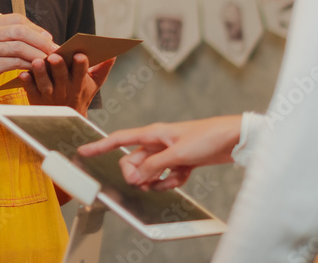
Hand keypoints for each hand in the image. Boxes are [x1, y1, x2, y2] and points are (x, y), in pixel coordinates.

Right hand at [0, 13, 57, 97]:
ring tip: (48, 61)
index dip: (37, 28)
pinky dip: (27, 65)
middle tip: (55, 50)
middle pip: (20, 31)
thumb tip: (44, 35)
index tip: (49, 39)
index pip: (18, 19)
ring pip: (19, 47)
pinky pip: (13, 63)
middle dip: (41, 41)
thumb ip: (11, 35)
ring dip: (37, 54)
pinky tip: (35, 69)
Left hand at [20, 54, 114, 114]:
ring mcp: (49, 95)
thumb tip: (113, 54)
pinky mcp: (35, 98)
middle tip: (55, 57)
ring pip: (45, 83)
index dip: (81, 65)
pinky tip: (23, 74)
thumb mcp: (94, 84)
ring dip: (41, 73)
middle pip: (61, 77)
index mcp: (79, 84)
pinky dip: (26, 82)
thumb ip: (103, 69)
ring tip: (37, 62)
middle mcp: (64, 90)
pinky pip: (30, 89)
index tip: (80, 55)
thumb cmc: (80, 94)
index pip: (82, 73)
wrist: (66, 120)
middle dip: (59, 67)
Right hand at [76, 115, 241, 190]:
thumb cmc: (207, 137)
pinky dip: (170, 182)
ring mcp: (168, 152)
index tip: (83, 151)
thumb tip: (133, 177)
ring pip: (149, 172)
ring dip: (155, 181)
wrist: (233, 138)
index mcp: (153, 133)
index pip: (119, 139)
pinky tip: (182, 177)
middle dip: (136, 175)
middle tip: (145, 183)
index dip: (100, 146)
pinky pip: (165, 177)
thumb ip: (153, 166)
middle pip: (133, 162)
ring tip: (170, 179)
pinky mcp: (179, 161)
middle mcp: (157, 142)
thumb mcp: (177, 154)